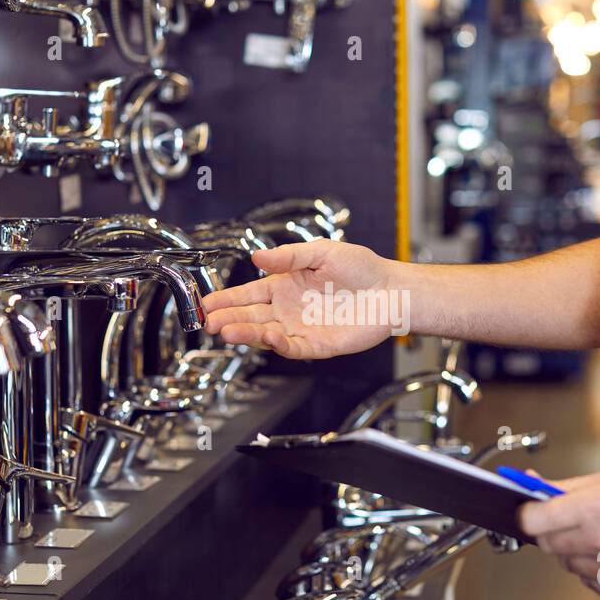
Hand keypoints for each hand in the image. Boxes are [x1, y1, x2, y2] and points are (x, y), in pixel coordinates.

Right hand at [203, 240, 400, 358]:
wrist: (391, 291)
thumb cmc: (361, 269)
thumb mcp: (322, 252)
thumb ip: (290, 256)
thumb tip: (259, 257)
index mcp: (285, 286)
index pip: (248, 294)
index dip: (227, 299)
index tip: (207, 302)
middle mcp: (288, 309)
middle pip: (251, 316)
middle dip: (228, 319)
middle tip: (208, 322)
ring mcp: (301, 328)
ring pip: (266, 334)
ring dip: (246, 333)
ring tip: (226, 331)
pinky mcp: (318, 345)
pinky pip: (293, 347)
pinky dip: (278, 344)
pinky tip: (267, 336)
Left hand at [517, 465, 599, 599]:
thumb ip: (566, 488)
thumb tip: (530, 486)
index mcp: (596, 509)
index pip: (533, 521)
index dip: (529, 515)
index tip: (532, 513)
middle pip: (548, 545)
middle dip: (554, 532)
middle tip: (574, 521)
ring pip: (569, 566)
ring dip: (577, 552)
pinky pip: (591, 583)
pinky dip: (596, 571)